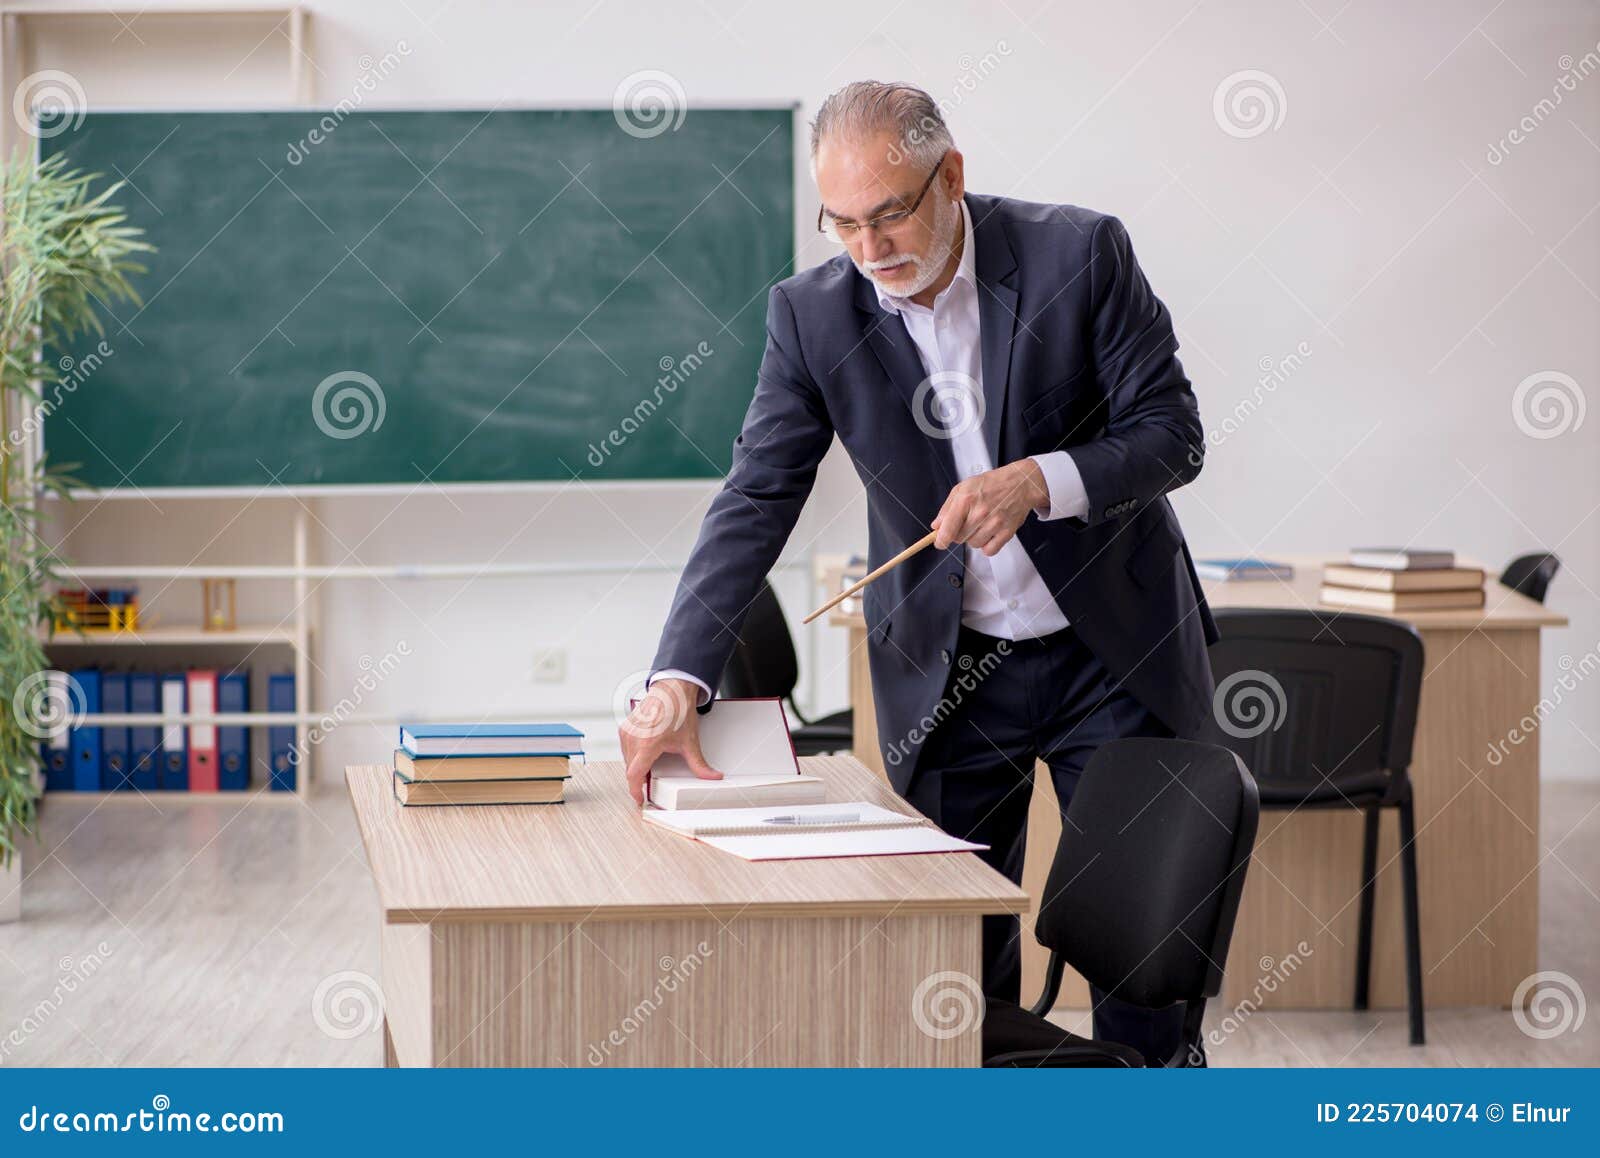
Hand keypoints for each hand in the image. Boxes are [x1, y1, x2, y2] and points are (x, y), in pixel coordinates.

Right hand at [619, 678, 721, 804]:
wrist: (672, 690)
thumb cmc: (678, 711)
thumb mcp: (690, 742)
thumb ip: (699, 764)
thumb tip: (712, 776)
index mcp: (648, 743)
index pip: (634, 775)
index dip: (635, 791)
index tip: (639, 799)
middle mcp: (634, 738)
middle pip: (631, 769)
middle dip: (640, 780)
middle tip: (650, 785)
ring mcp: (628, 732)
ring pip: (627, 760)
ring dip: (636, 767)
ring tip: (650, 766)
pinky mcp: (625, 728)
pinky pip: (625, 749)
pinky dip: (633, 756)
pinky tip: (645, 754)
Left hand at [932, 459, 1048, 556]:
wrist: (1021, 484)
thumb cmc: (992, 484)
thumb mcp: (964, 488)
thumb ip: (947, 508)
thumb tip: (936, 526)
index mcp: (966, 499)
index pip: (948, 528)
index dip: (941, 540)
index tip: (940, 543)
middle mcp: (980, 512)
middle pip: (959, 538)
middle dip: (959, 533)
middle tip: (968, 522)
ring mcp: (994, 523)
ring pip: (974, 544)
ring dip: (974, 538)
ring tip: (982, 524)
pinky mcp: (1007, 532)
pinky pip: (989, 550)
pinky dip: (987, 545)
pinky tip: (989, 533)